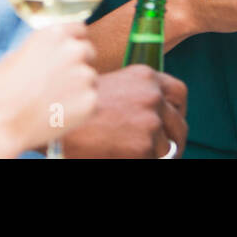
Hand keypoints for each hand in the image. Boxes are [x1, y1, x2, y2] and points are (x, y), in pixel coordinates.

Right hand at [0, 23, 97, 156]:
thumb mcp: (15, 56)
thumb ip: (40, 50)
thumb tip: (49, 54)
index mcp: (54, 34)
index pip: (79, 30)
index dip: (72, 43)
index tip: (68, 55)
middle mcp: (74, 50)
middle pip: (88, 53)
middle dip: (77, 65)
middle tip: (59, 84)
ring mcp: (85, 75)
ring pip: (90, 80)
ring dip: (78, 90)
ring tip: (51, 103)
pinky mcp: (91, 101)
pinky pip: (91, 104)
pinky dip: (80, 111)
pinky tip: (58, 116)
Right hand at [62, 66, 187, 157]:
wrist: (56, 121)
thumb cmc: (77, 106)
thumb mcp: (112, 87)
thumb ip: (136, 94)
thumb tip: (154, 114)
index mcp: (146, 77)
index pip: (179, 93)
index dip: (178, 111)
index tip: (173, 123)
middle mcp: (153, 96)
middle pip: (179, 123)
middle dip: (174, 139)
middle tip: (167, 151)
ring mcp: (151, 121)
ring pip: (166, 146)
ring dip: (154, 153)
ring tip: (132, 153)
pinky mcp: (144, 146)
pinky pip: (153, 160)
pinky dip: (142, 160)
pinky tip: (123, 156)